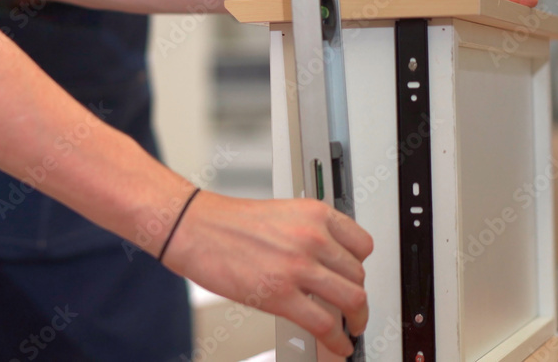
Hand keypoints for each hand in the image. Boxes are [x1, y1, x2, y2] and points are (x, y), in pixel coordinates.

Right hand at [162, 192, 371, 356]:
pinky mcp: (282, 296)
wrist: (195, 229)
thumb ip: (308, 234)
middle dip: (356, 296)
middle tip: (352, 308)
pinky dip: (338, 340)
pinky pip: (326, 325)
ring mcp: (298, 267)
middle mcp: (312, 237)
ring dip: (356, 320)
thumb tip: (327, 263)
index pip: (362, 245)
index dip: (360, 266)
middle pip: (358, 275)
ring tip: (351, 328)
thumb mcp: (280, 214)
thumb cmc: (227, 223)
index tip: (356, 277)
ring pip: (352, 300)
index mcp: (314, 214)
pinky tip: (338, 344)